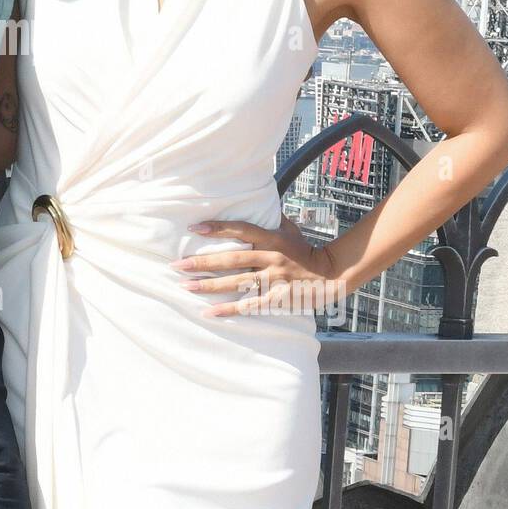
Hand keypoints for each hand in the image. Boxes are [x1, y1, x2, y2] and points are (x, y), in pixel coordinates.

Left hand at [171, 215, 343, 318]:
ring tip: (185, 287)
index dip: (218, 228)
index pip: (241, 230)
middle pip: (231, 259)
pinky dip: (228, 310)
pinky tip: (208, 313)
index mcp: (271, 239)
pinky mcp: (277, 298)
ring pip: (236, 283)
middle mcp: (270, 257)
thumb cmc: (305, 250)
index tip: (194, 228)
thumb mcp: (290, 229)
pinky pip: (249, 305)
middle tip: (176, 265)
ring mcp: (273, 279)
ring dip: (208, 286)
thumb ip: (271, 216)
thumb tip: (258, 195)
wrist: (331, 275)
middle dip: (202, 263)